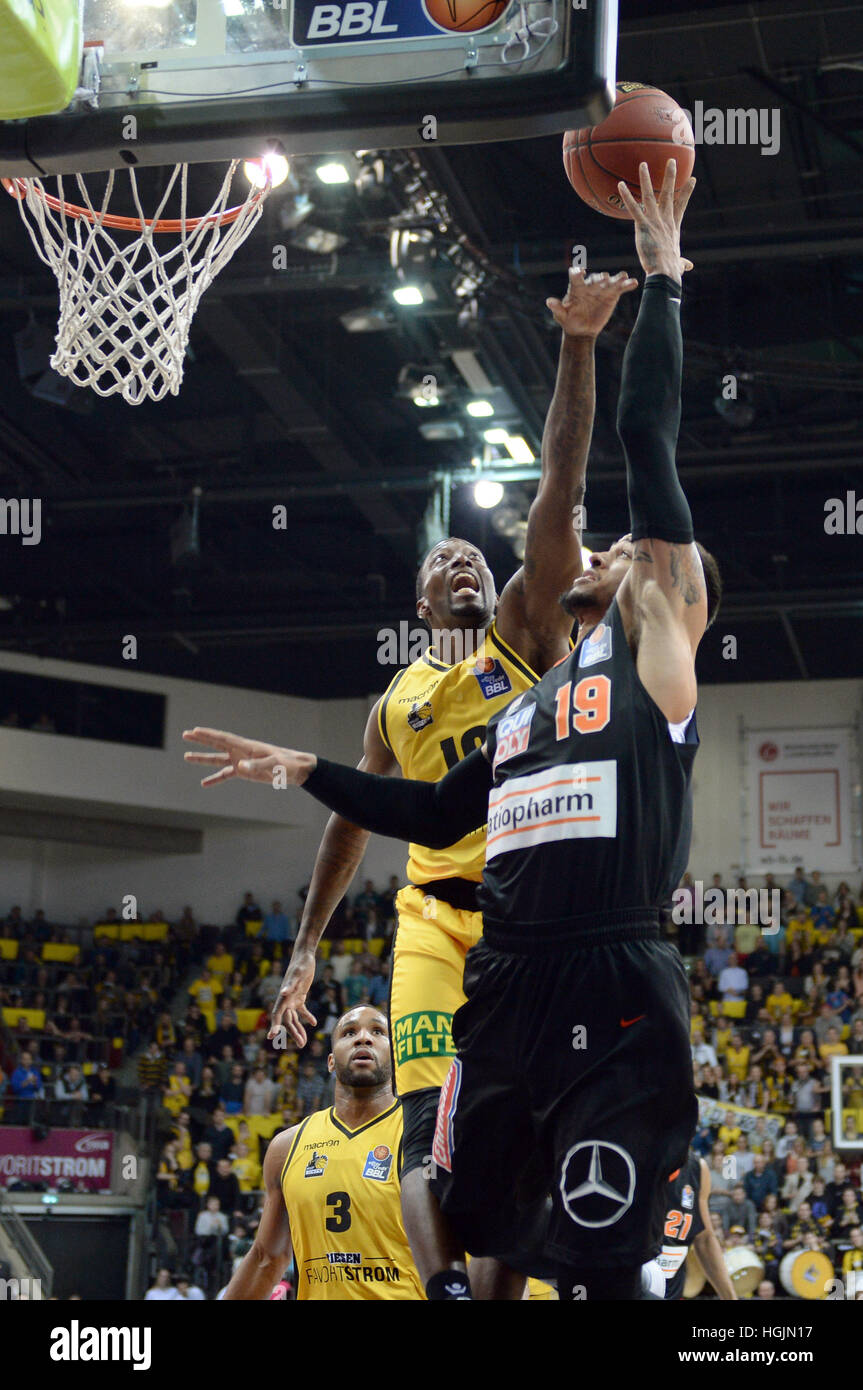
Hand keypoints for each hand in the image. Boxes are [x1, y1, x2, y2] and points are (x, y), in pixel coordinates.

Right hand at [183, 727, 315, 787]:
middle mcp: (241, 751)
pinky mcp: (245, 772)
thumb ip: (258, 765)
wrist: (296, 770)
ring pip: (218, 759)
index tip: (195, 731)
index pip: (224, 738)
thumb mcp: (275, 764)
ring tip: (186, 757)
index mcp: (247, 746)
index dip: (209, 734)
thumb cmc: (287, 763)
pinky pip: (226, 775)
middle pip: (217, 744)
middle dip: (201, 740)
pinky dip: (215, 779)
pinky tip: (204, 783)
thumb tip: (240, 766)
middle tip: (185, 734)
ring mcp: (242, 762)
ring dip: (203, 758)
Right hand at [268, 948, 317, 1047]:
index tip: (272, 1037)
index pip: (277, 1014)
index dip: (274, 1025)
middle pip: (288, 1020)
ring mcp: (293, 998)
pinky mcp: (300, 995)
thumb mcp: (298, 973)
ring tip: (304, 1042)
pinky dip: (307, 1017)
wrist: (305, 955)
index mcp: (284, 996)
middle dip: (293, 1032)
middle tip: (301, 1045)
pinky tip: (313, 1023)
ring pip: (294, 1018)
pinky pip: (302, 1010)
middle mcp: (286, 999)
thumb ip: (290, 983)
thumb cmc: (301, 964)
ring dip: (299, 1029)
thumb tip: (283, 992)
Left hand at [546, 267, 636, 336]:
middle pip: (595, 278)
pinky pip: (620, 288)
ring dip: (616, 279)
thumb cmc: (569, 321)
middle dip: (599, 278)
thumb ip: (557, 308)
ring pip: (610, 281)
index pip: (576, 277)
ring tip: (623, 277)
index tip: (580, 271)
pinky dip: (627, 285)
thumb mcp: (561, 316)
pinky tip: (633, 283)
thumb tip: (549, 301)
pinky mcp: (612, 295)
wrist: (582, 330)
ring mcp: (602, 289)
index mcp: (576, 288)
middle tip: (604, 279)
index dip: (577, 273)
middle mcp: (590, 285)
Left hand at [616, 159, 695, 280]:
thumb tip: (688, 266)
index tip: (692, 179)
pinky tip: (620, 185)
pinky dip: (626, 196)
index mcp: (673, 227)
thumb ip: (683, 262)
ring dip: (646, 179)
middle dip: (670, 176)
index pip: (681, 205)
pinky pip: (633, 208)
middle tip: (672, 160)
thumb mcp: (678, 263)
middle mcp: (665, 220)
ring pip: (650, 195)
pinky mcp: (642, 226)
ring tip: (643, 164)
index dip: (686, 192)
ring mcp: (654, 221)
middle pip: (669, 193)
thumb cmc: (670, 270)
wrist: (664, 272)